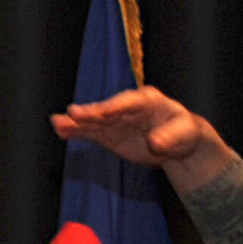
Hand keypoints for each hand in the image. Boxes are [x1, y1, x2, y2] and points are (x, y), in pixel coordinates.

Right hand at [48, 85, 233, 190]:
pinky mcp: (109, 133)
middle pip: (106, 109)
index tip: (102, 113)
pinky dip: (76, 132)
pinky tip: (61, 131)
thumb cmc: (184, 132)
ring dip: (76, 122)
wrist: (178, 142)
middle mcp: (127, 107)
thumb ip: (170, 136)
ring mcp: (116, 120)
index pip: (128, 102)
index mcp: (148, 100)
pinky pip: (90, 132)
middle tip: (73, 113)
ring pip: (94, 120)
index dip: (114, 107)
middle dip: (90, 112)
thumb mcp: (184, 133)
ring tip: (58, 123)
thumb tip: (155, 143)